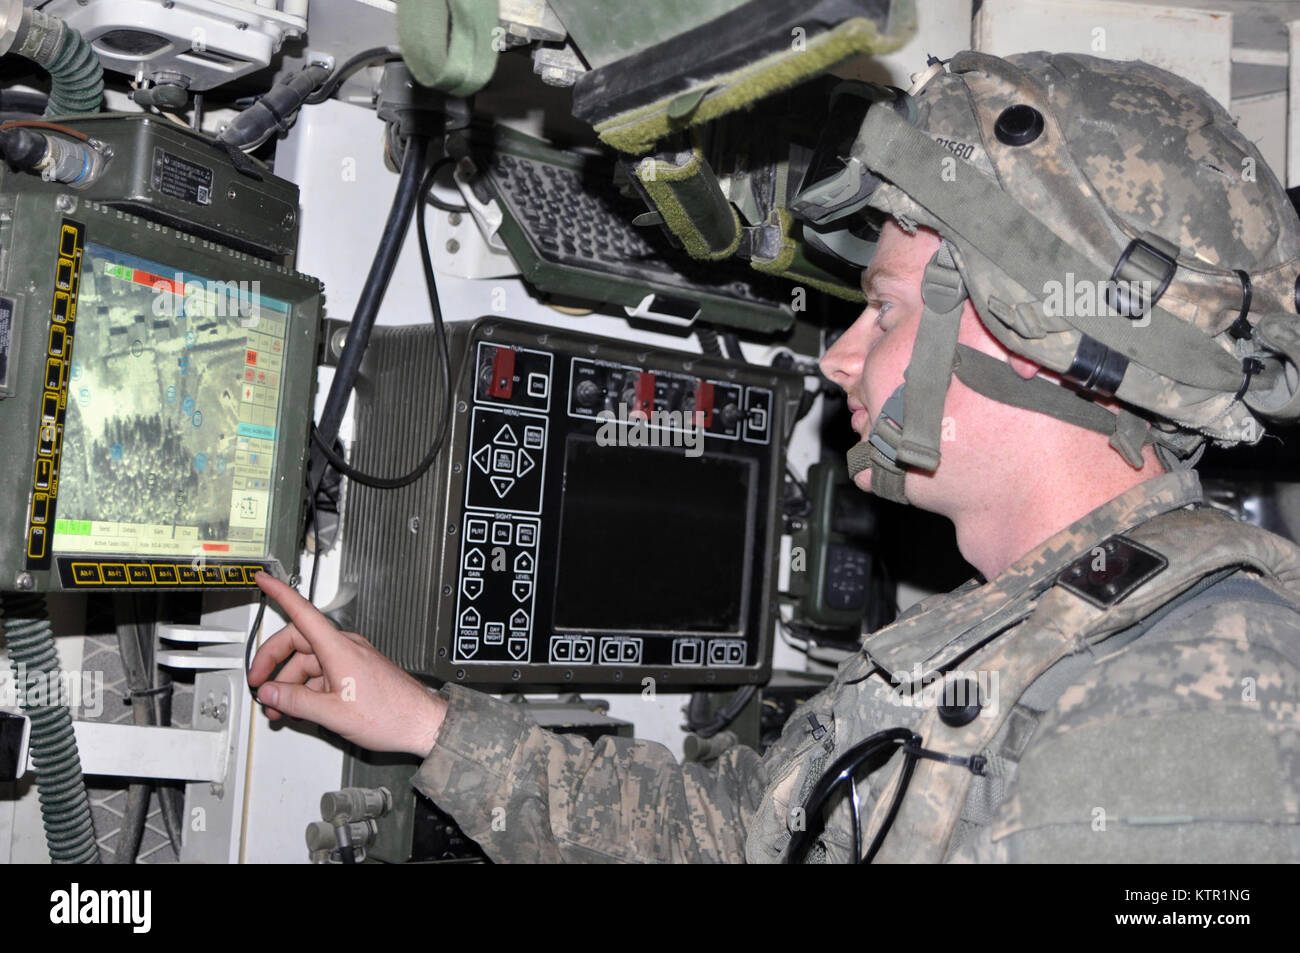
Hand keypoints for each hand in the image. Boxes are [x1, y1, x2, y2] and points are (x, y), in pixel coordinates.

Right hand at [247, 572, 446, 756]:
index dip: (279, 593)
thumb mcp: (333, 713)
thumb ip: (296, 701)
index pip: (302, 612)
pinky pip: (323, 674)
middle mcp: (346, 647)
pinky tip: (300, 708)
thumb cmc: (391, 714)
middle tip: (259, 683)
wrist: (421, 724)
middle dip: (273, 663)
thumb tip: (270, 692)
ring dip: (290, 684)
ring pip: (309, 663)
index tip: (263, 580)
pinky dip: (307, 689)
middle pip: (298, 642)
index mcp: (339, 648)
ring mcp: (352, 659)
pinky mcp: (357, 672)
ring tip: (279, 708)